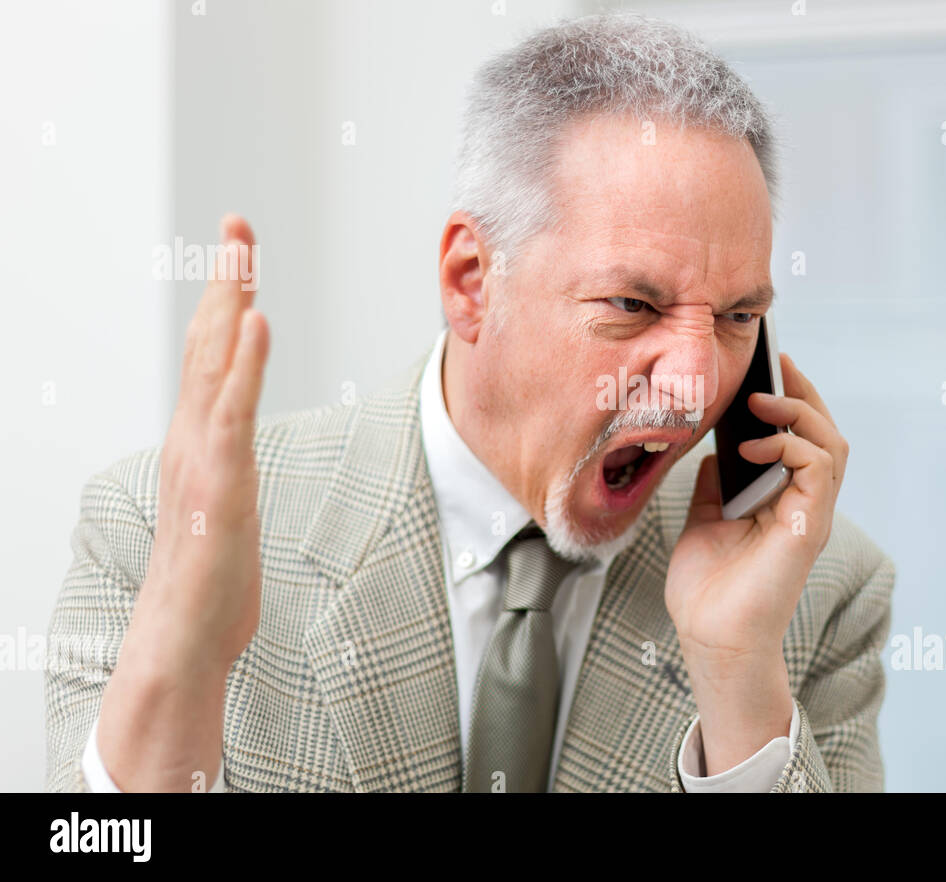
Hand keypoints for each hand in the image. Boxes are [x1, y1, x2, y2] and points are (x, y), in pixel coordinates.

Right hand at [97, 214, 268, 790]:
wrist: (183, 638)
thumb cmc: (210, 582)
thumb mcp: (227, 512)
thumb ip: (228, 474)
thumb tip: (235, 456)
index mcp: (200, 442)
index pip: (213, 359)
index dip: (226, 304)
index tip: (239, 257)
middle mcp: (193, 438)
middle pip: (208, 344)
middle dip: (225, 280)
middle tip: (237, 225)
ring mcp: (201, 457)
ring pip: (214, 364)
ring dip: (230, 302)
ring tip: (241, 252)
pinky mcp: (217, 482)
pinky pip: (232, 411)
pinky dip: (243, 363)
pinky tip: (256, 323)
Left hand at [664, 353, 847, 774]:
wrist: (709, 636)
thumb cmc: (708, 589)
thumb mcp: (705, 520)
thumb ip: (717, 485)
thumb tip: (715, 451)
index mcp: (785, 502)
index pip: (805, 439)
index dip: (794, 400)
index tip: (771, 367)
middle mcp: (805, 506)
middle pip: (826, 434)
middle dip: (804, 394)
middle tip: (776, 367)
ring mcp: (810, 516)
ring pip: (831, 445)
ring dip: (800, 414)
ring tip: (762, 401)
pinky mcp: (807, 527)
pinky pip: (818, 469)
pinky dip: (791, 446)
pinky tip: (756, 446)